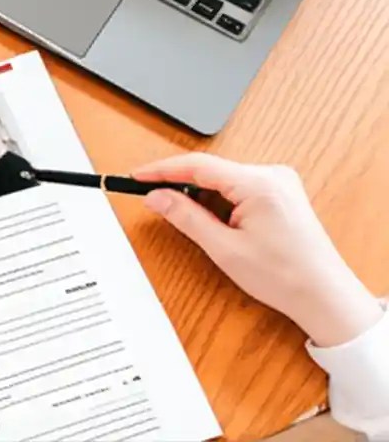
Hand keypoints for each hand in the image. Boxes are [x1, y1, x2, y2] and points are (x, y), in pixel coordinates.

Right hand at [132, 154, 381, 347]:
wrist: (324, 295)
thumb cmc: (284, 277)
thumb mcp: (224, 248)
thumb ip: (185, 217)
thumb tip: (157, 197)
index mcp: (259, 183)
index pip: (197, 165)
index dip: (161, 170)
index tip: (136, 177)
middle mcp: (271, 175)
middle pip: (209, 169)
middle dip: (178, 184)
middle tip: (150, 198)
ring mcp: (279, 182)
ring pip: (222, 179)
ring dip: (199, 195)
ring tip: (185, 219)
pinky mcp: (280, 193)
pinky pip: (238, 186)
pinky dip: (218, 200)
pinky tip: (212, 220)